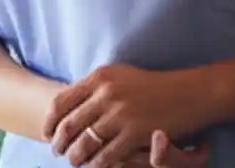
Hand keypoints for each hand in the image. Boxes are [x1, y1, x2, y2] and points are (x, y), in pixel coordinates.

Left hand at [45, 64, 195, 166]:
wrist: (190, 92)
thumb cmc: (150, 85)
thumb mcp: (117, 76)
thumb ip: (92, 87)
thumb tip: (65, 101)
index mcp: (98, 78)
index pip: (61, 102)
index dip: (49, 121)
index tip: (45, 133)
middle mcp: (106, 94)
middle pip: (69, 124)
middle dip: (59, 142)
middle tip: (55, 151)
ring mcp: (121, 114)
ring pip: (86, 142)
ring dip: (75, 155)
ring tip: (72, 161)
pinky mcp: (137, 133)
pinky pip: (108, 154)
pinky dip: (97, 163)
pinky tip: (94, 167)